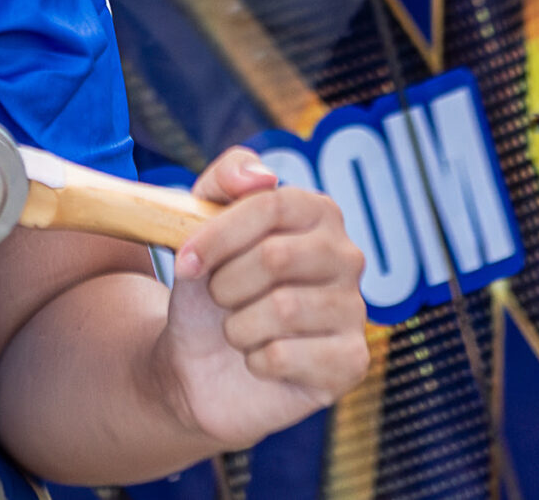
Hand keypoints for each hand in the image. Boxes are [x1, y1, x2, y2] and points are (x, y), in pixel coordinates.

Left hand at [154, 149, 368, 449]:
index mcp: (316, 211)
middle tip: (217, 298)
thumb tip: (262, 176)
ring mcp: (355, 309)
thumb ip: (224, 180)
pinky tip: (258, 357)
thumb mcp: (198, 223)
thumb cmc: (210, 285)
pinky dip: (253, 361)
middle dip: (225, 283)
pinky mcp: (352, 361)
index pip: (270, 204)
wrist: (203, 361)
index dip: (219, 234)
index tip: (183, 262)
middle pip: (276, 257)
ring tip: (238, 328)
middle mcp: (346, 256)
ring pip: (282, 310)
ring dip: (237, 325)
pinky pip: (285, 357)